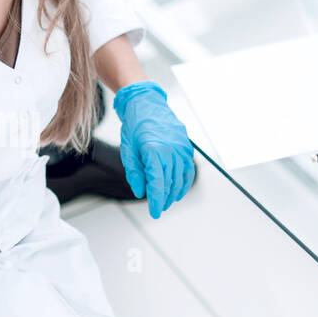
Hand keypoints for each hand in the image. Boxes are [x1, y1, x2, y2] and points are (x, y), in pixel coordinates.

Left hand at [114, 82, 194, 217]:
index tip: (154, 213)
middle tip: (158, 208)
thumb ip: (135, 173)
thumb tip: (141, 192)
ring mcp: (181, 147)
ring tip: (167, 201)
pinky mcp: (187, 146)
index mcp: (154, 151)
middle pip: (170, 183)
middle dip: (164, 199)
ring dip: (175, 192)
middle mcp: (171, 150)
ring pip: (181, 178)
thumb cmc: (135, 127)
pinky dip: (185, 181)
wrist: (146, 104)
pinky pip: (189, 168)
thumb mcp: (128, 151)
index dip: (156, 201)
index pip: (158, 184)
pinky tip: (178, 189)